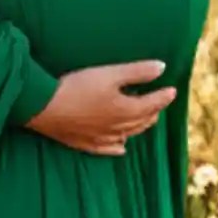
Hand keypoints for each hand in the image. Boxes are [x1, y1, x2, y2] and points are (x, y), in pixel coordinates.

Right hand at [25, 59, 176, 155]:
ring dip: (140, 126)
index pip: (153, 104)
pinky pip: (108, 149)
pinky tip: (121, 146)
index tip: (173, 90)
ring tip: (145, 119)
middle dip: (153, 111)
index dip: (164, 96)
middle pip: (142, 121)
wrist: (45, 107)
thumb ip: (137, 71)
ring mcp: (102, 138)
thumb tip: (162, 68)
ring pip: (128, 135)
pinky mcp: (86, 143)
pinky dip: (118, 146)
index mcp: (127, 110)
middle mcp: (118, 128)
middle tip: (158, 102)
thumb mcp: (109, 73)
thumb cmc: (78, 87)